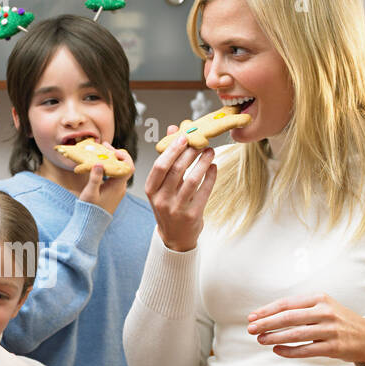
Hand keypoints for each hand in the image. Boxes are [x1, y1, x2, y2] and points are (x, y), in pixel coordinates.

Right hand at [77, 148, 132, 213]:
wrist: (91, 224)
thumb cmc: (90, 210)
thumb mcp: (90, 193)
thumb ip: (95, 178)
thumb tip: (99, 164)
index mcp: (118, 186)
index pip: (128, 167)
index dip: (123, 156)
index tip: (113, 151)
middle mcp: (120, 187)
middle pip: (124, 166)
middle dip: (115, 155)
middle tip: (104, 147)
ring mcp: (117, 190)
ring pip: (119, 171)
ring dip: (111, 161)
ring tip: (100, 153)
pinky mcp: (113, 192)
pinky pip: (114, 177)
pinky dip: (109, 169)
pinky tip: (99, 166)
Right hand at [144, 130, 216, 251]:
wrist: (175, 236)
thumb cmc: (169, 205)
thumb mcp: (162, 185)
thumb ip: (168, 157)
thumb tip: (174, 128)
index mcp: (151, 190)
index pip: (160, 165)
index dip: (173, 149)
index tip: (185, 136)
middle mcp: (161, 200)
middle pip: (177, 170)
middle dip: (191, 153)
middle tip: (201, 142)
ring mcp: (176, 209)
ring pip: (192, 180)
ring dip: (203, 162)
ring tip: (210, 152)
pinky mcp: (192, 215)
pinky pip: (204, 191)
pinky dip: (210, 176)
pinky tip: (213, 167)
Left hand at [247, 293, 364, 365]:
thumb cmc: (338, 321)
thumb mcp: (322, 307)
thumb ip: (299, 309)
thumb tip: (267, 317)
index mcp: (320, 298)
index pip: (287, 303)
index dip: (267, 310)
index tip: (252, 317)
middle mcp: (325, 312)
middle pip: (289, 317)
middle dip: (267, 323)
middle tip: (250, 329)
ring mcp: (330, 330)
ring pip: (296, 334)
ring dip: (275, 337)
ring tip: (261, 340)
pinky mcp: (333, 347)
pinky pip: (306, 350)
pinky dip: (289, 351)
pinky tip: (277, 350)